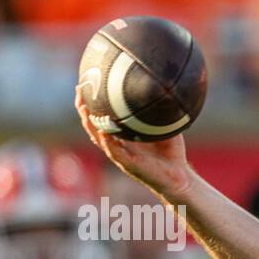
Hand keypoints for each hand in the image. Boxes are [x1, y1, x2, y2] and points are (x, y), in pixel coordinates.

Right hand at [74, 85, 191, 197]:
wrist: (179, 177)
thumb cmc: (171, 152)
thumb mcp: (166, 127)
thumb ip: (163, 111)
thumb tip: (165, 88)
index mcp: (122, 134)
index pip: (101, 115)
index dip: (92, 101)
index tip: (86, 81)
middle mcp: (117, 143)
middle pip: (92, 124)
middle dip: (83, 107)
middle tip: (79, 90)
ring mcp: (120, 154)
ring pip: (98, 138)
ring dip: (89, 123)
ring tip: (84, 108)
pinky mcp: (128, 164)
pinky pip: (114, 152)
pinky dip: (108, 142)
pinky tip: (103, 132)